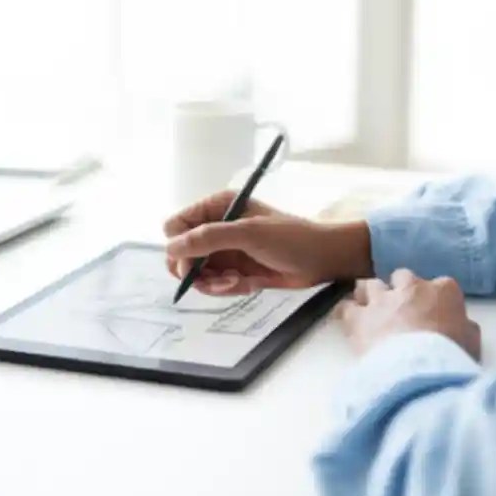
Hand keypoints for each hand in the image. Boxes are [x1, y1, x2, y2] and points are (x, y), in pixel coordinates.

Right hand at [163, 190, 373, 295]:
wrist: (324, 260)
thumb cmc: (291, 238)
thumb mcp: (249, 234)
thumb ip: (209, 238)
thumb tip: (171, 248)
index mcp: (217, 207)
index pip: (176, 226)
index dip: (179, 246)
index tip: (193, 263)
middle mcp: (217, 227)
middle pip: (182, 253)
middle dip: (195, 270)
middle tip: (216, 279)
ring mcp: (225, 250)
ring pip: (197, 273)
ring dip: (213, 282)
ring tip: (237, 282)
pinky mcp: (235, 270)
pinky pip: (215, 284)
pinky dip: (226, 288)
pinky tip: (247, 285)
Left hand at [336, 270, 480, 359]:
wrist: (419, 370)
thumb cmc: (451, 356)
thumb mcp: (472, 343)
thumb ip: (466, 329)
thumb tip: (464, 327)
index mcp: (444, 291)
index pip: (442, 285)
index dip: (436, 298)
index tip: (435, 312)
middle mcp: (411, 288)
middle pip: (402, 277)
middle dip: (401, 289)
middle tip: (402, 308)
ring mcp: (382, 300)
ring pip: (371, 285)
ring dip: (371, 295)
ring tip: (372, 310)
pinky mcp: (358, 317)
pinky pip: (346, 306)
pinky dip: (347, 312)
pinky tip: (348, 319)